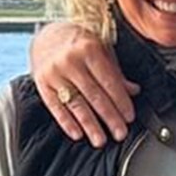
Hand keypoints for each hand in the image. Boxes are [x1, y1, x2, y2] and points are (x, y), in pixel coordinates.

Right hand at [30, 21, 139, 146]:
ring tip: (100, 140)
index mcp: (89, 49)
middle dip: (109, 117)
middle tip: (120, 133)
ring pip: (75, 104)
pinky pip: (55, 106)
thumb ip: (116, 72)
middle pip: (93, 95)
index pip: (108, 81)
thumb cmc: (81, 44)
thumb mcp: (102, 50)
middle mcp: (69, 61)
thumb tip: (134, 91)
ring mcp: (53, 73)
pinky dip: (66, 122)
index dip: (120, 101)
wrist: (48, 36)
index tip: (129, 117)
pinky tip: (77, 134)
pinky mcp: (41, 83)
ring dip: (89, 125)